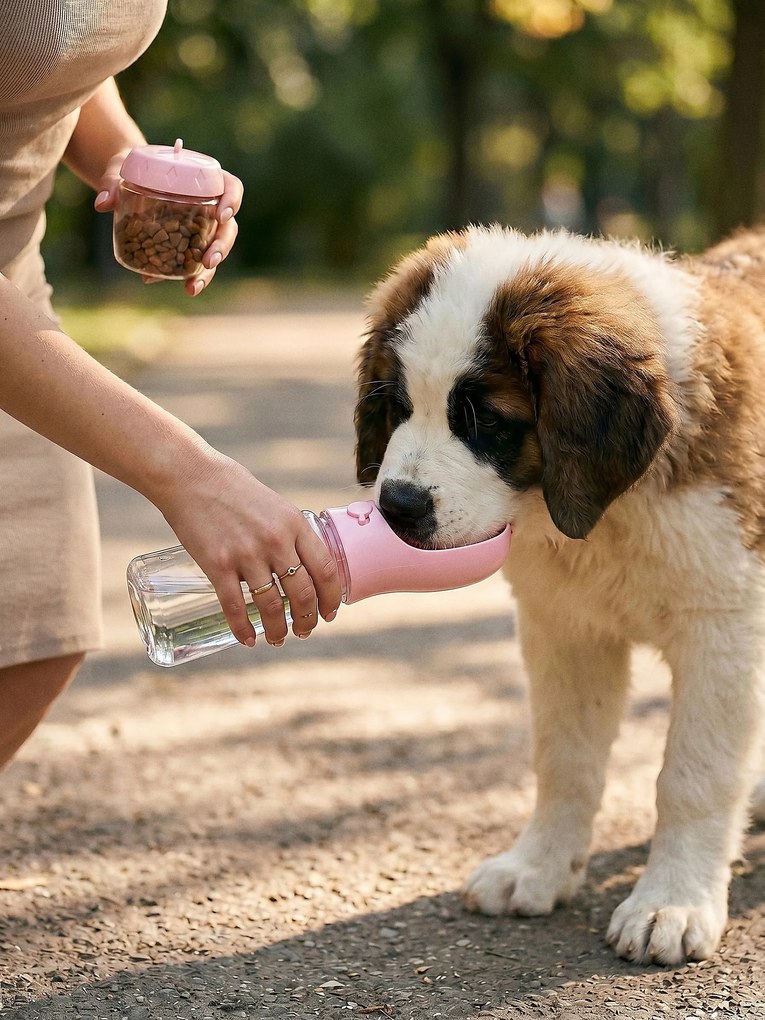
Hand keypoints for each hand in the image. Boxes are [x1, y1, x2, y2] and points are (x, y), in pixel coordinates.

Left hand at [94, 155, 243, 297]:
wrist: (126, 179)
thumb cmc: (131, 168)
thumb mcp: (120, 170)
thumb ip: (112, 183)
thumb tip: (103, 204)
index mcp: (205, 179)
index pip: (231, 187)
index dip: (232, 201)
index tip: (222, 215)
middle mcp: (209, 206)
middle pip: (227, 228)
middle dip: (221, 247)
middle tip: (209, 260)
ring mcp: (200, 228)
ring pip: (213, 251)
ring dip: (206, 272)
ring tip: (192, 287)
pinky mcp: (187, 244)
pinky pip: (190, 262)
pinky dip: (178, 274)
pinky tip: (164, 283)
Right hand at [154, 447, 342, 647]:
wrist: (191, 476)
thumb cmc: (233, 489)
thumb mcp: (275, 506)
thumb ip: (291, 534)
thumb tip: (303, 566)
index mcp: (295, 524)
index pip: (326, 570)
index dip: (331, 598)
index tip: (330, 613)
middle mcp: (275, 541)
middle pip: (303, 594)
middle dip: (307, 620)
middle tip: (304, 631)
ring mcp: (246, 555)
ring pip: (271, 606)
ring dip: (277, 630)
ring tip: (278, 639)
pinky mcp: (217, 565)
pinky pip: (235, 607)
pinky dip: (243, 629)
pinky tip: (248, 640)